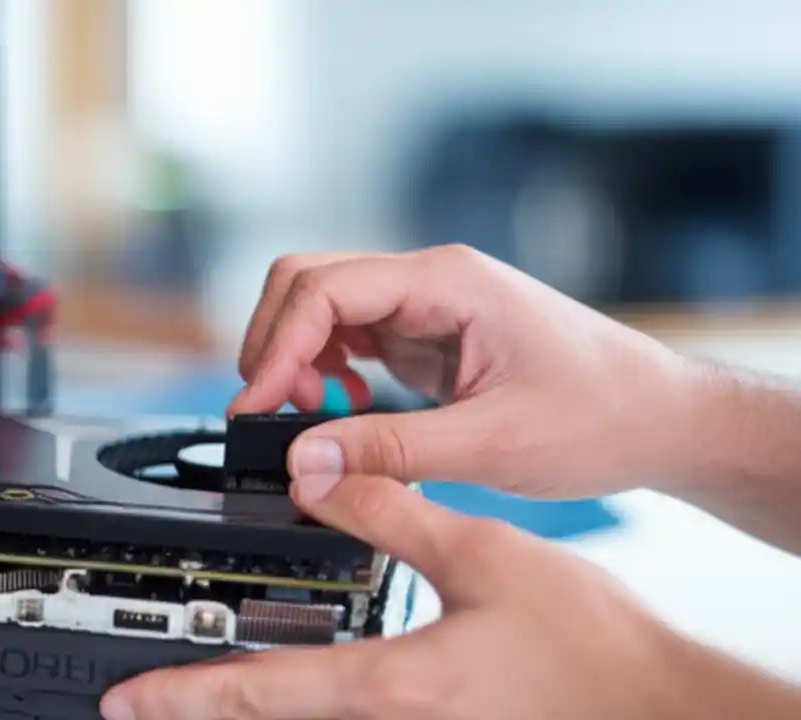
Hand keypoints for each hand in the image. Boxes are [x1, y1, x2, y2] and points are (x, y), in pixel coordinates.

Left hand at [99, 475, 800, 719]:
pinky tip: (294, 690)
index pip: (260, 691)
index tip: (128, 698)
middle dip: (193, 714)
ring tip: (193, 694)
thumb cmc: (589, 647)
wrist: (658, 706)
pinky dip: (304, 708)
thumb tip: (323, 474)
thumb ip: (391, 512)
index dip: (183, 695)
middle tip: (132, 702)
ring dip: (246, 711)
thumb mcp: (485, 556)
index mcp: (391, 684)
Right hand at [230, 245, 699, 497]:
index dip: (277, 346)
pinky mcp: (426, 338)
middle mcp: (429, 282)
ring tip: (313, 420)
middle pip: (308, 284)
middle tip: (270, 413)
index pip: (324, 289)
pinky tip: (348, 413)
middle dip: (274, 345)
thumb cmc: (602, 414)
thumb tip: (303, 462)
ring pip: (322, 311)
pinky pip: (350, 341)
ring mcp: (426, 308)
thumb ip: (390, 451)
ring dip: (298, 362)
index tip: (255, 405)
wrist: (661, 420)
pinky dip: (327, 376)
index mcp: (447, 281)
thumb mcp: (492, 443)